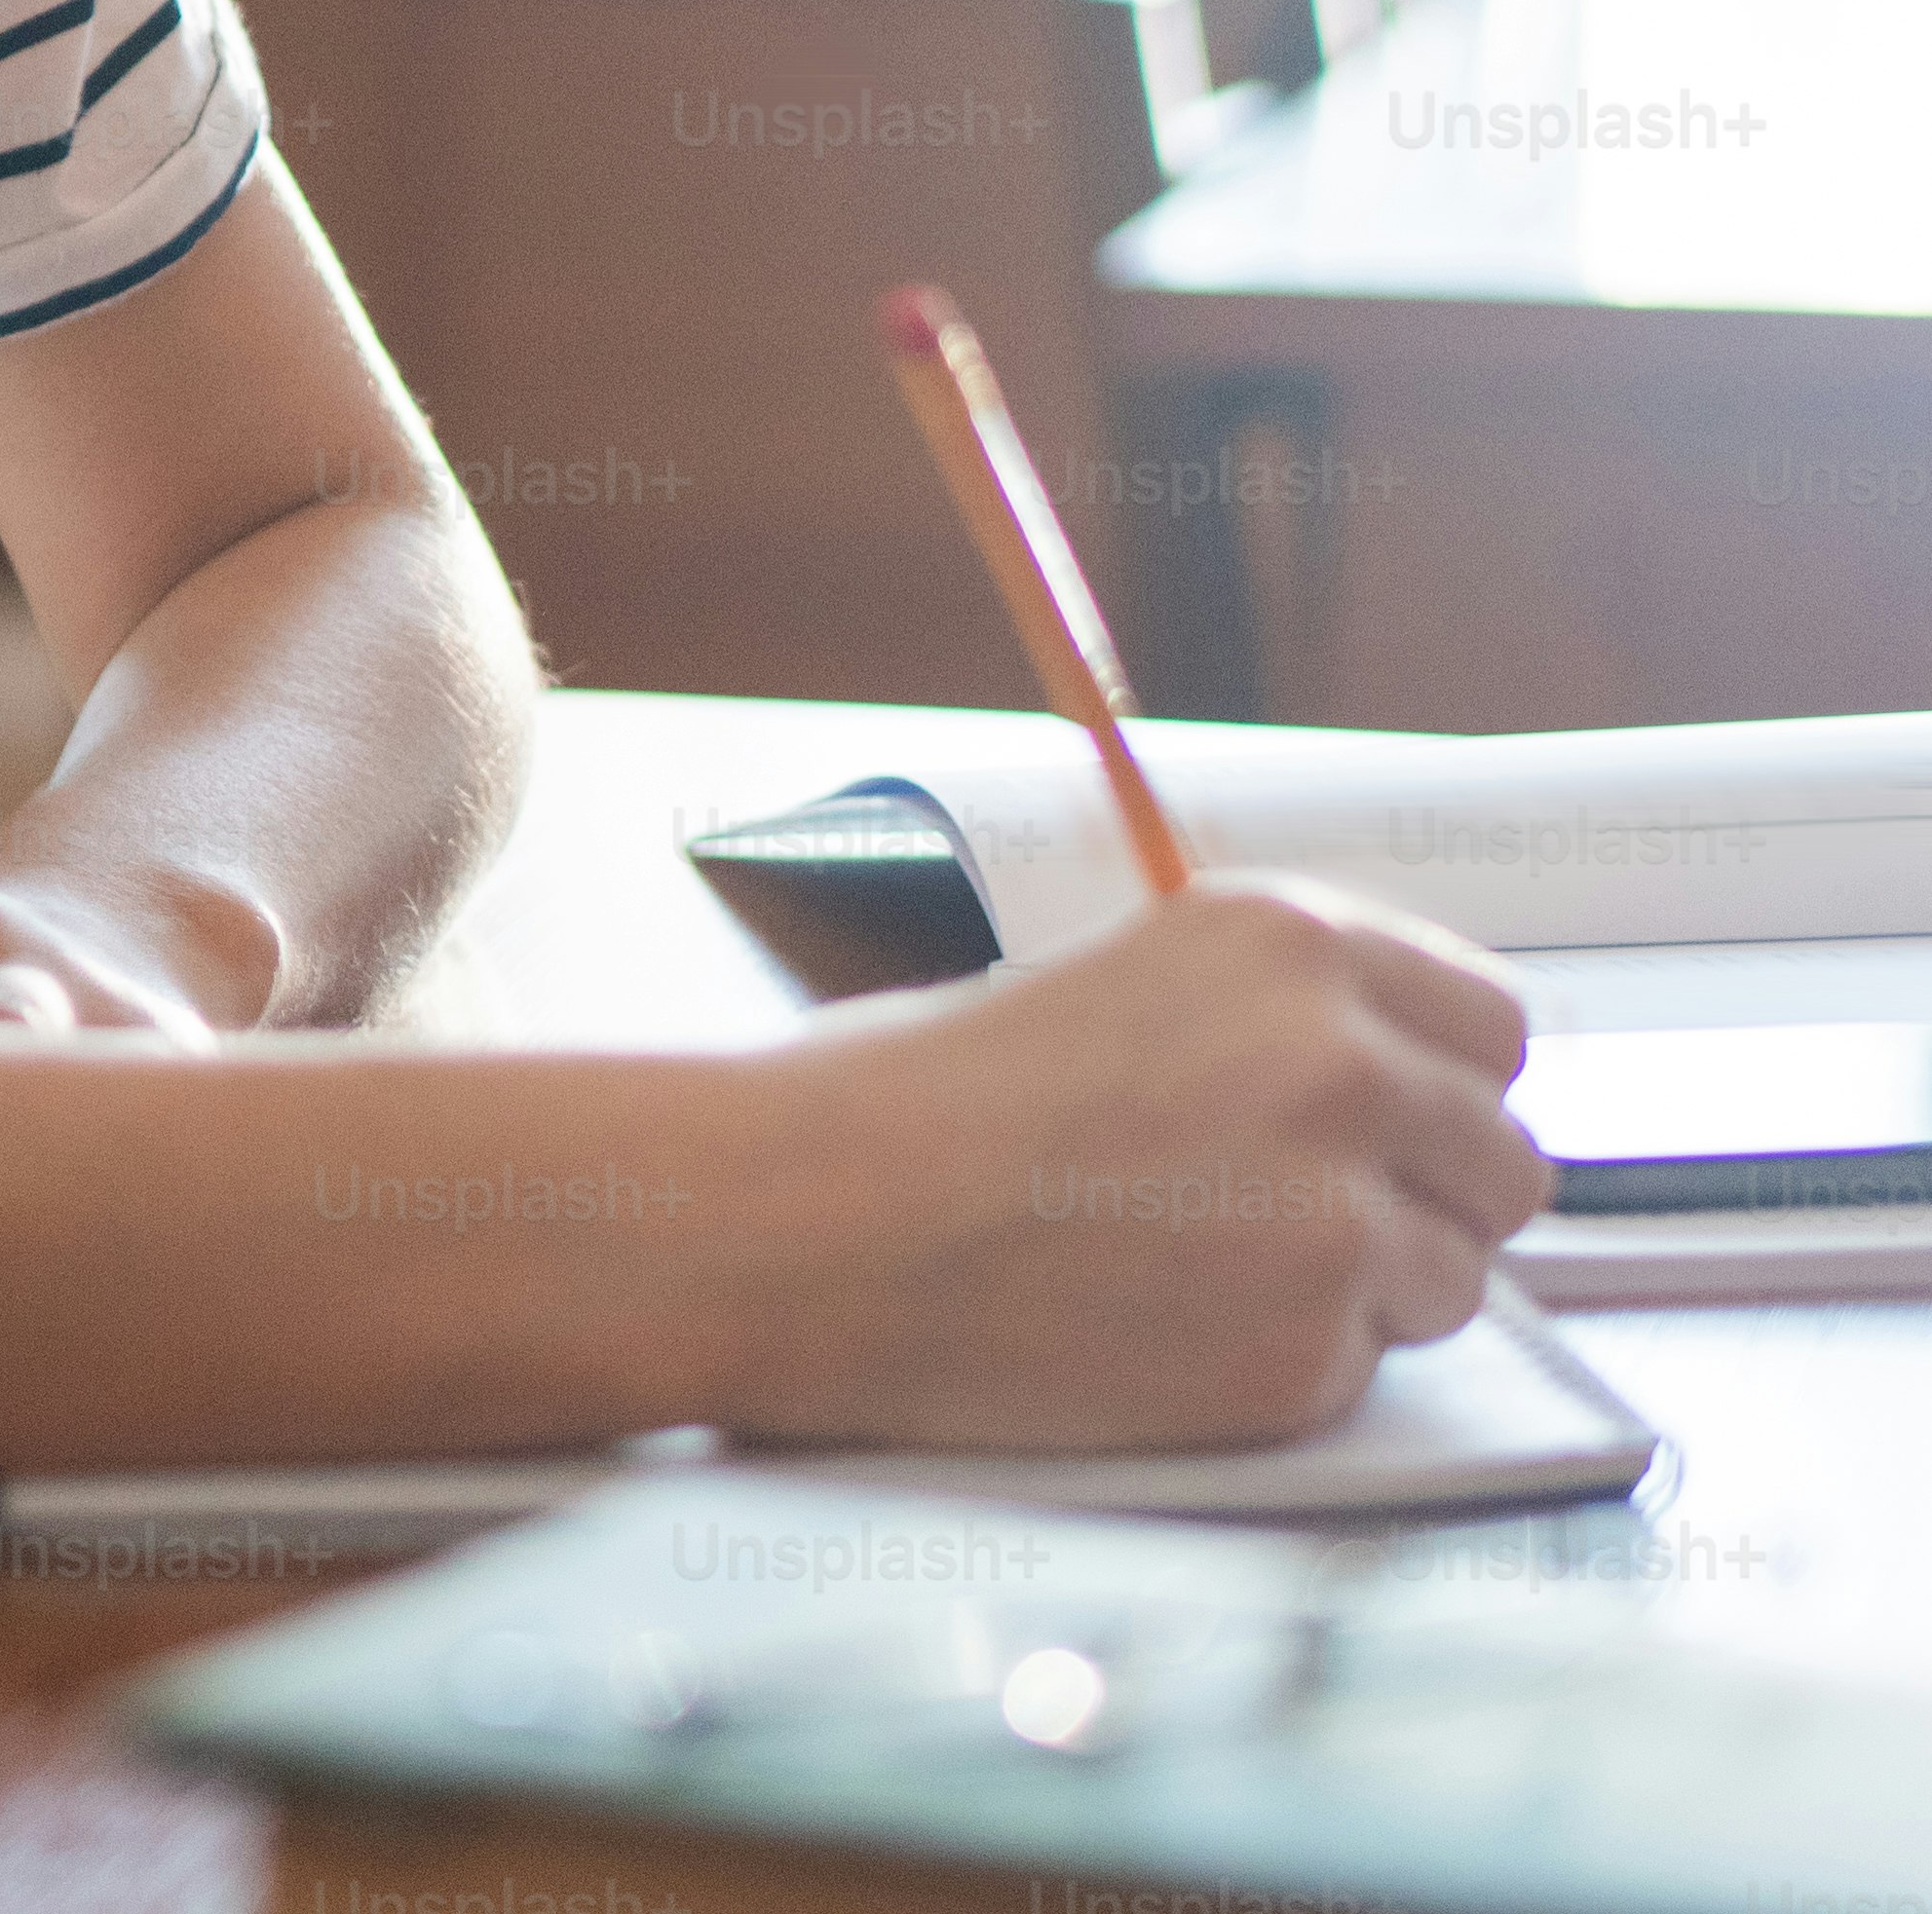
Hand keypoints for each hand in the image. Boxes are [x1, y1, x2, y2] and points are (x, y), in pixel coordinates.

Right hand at [730, 876, 1547, 1452]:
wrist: (806, 1224)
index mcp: (1284, 942)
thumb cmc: (907, 1102)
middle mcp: (1338, 1061)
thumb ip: (1267, 1022)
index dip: (1436, 1081)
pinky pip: (1363, 1370)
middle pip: (1506, 1158)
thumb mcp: (1110, 986)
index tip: (1393, 1115)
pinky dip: (1284, 1366)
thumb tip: (1389, 1086)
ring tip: (1206, 1272)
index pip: (1490, 1021)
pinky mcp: (1304, 1351)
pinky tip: (1163, 1329)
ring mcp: (1334, 1215)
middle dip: (1423, 1195)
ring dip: (1364, 1290)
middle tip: (1298, 1215)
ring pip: (1456, 1278)